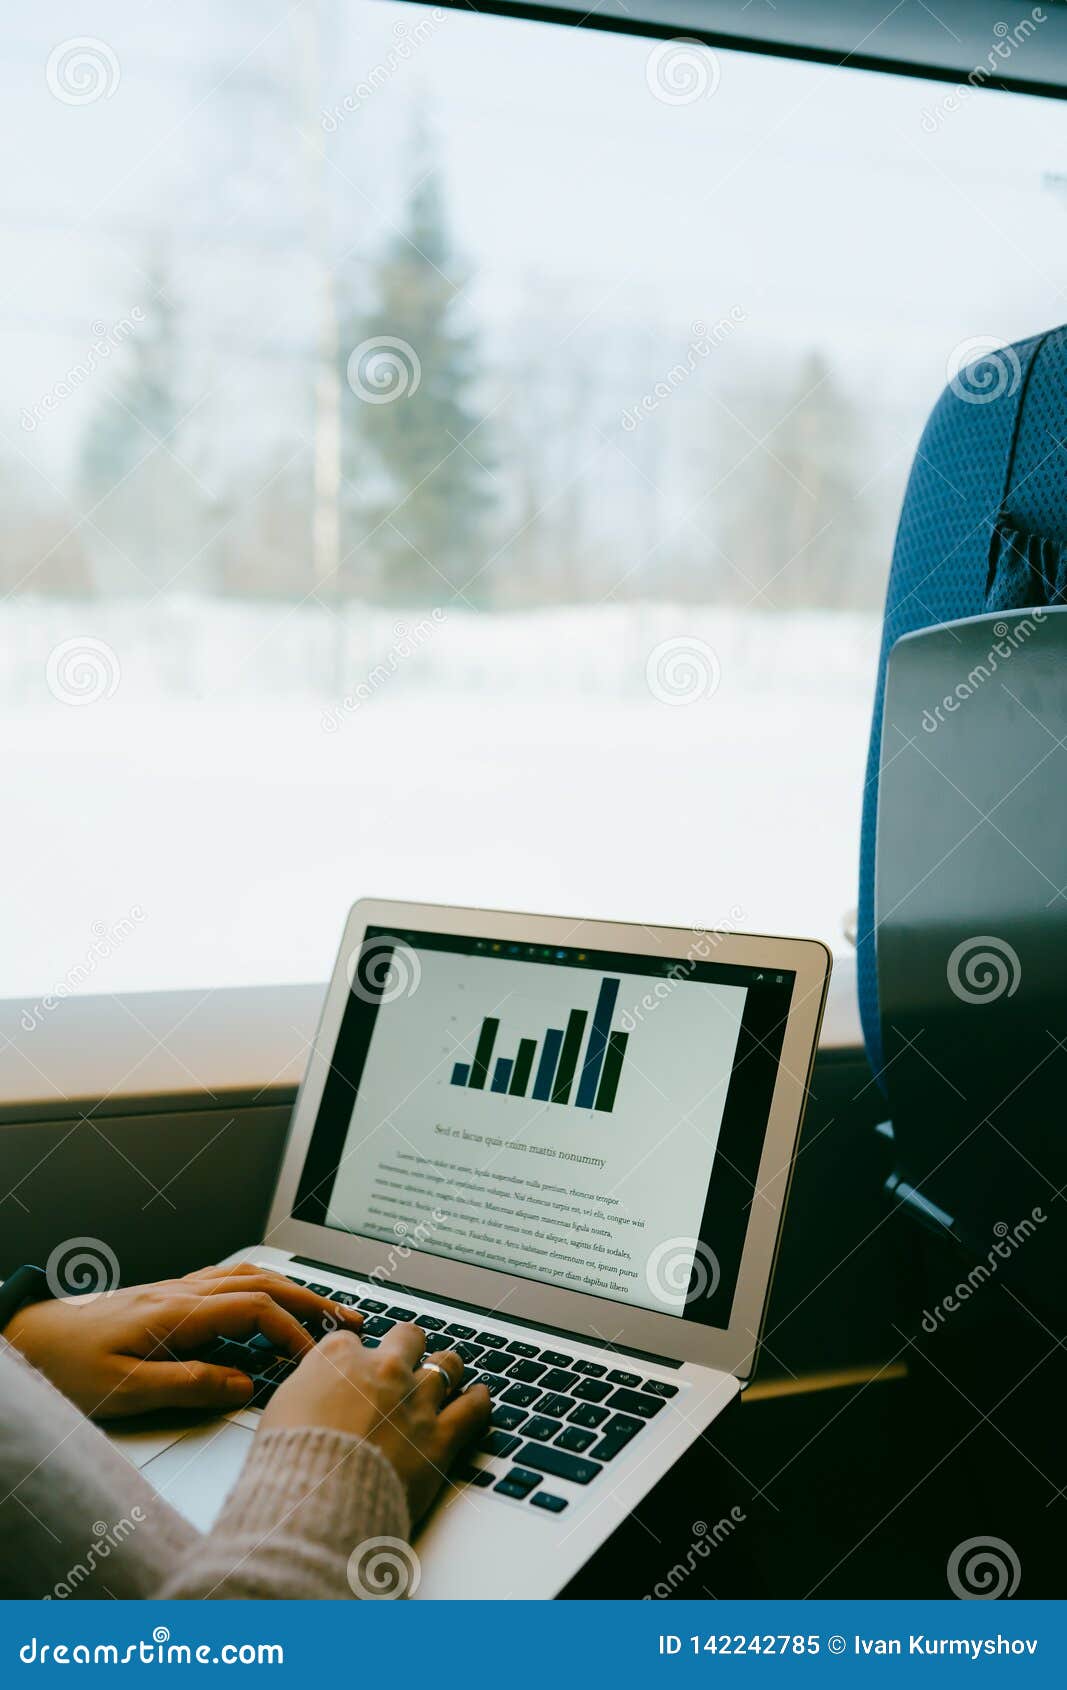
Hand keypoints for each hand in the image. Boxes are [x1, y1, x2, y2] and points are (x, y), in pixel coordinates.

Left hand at [3, 1262, 362, 1419]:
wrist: (30, 1340)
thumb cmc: (70, 1367)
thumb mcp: (126, 1390)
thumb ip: (188, 1386)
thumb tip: (242, 1384)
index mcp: (177, 1314)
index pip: (254, 1311)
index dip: (292, 1334)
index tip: (313, 1362)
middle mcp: (182, 1294)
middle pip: (262, 1283)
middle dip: (310, 1299)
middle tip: (349, 1320)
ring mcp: (176, 1290)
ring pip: (248, 1275)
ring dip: (291, 1288)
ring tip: (323, 1307)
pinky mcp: (168, 1297)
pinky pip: (228, 1279)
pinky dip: (262, 1285)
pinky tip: (269, 1298)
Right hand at [259, 1321, 490, 1522]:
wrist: (317, 1499)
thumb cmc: (290, 1461)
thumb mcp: (280, 1411)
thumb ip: (307, 1389)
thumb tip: (315, 1392)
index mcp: (340, 1357)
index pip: (352, 1340)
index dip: (354, 1357)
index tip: (355, 1368)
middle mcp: (383, 1369)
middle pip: (407, 1337)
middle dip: (408, 1346)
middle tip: (407, 1358)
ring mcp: (416, 1399)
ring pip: (447, 1364)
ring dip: (447, 1368)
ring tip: (449, 1371)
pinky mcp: (440, 1436)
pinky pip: (473, 1407)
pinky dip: (479, 1400)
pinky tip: (480, 1397)